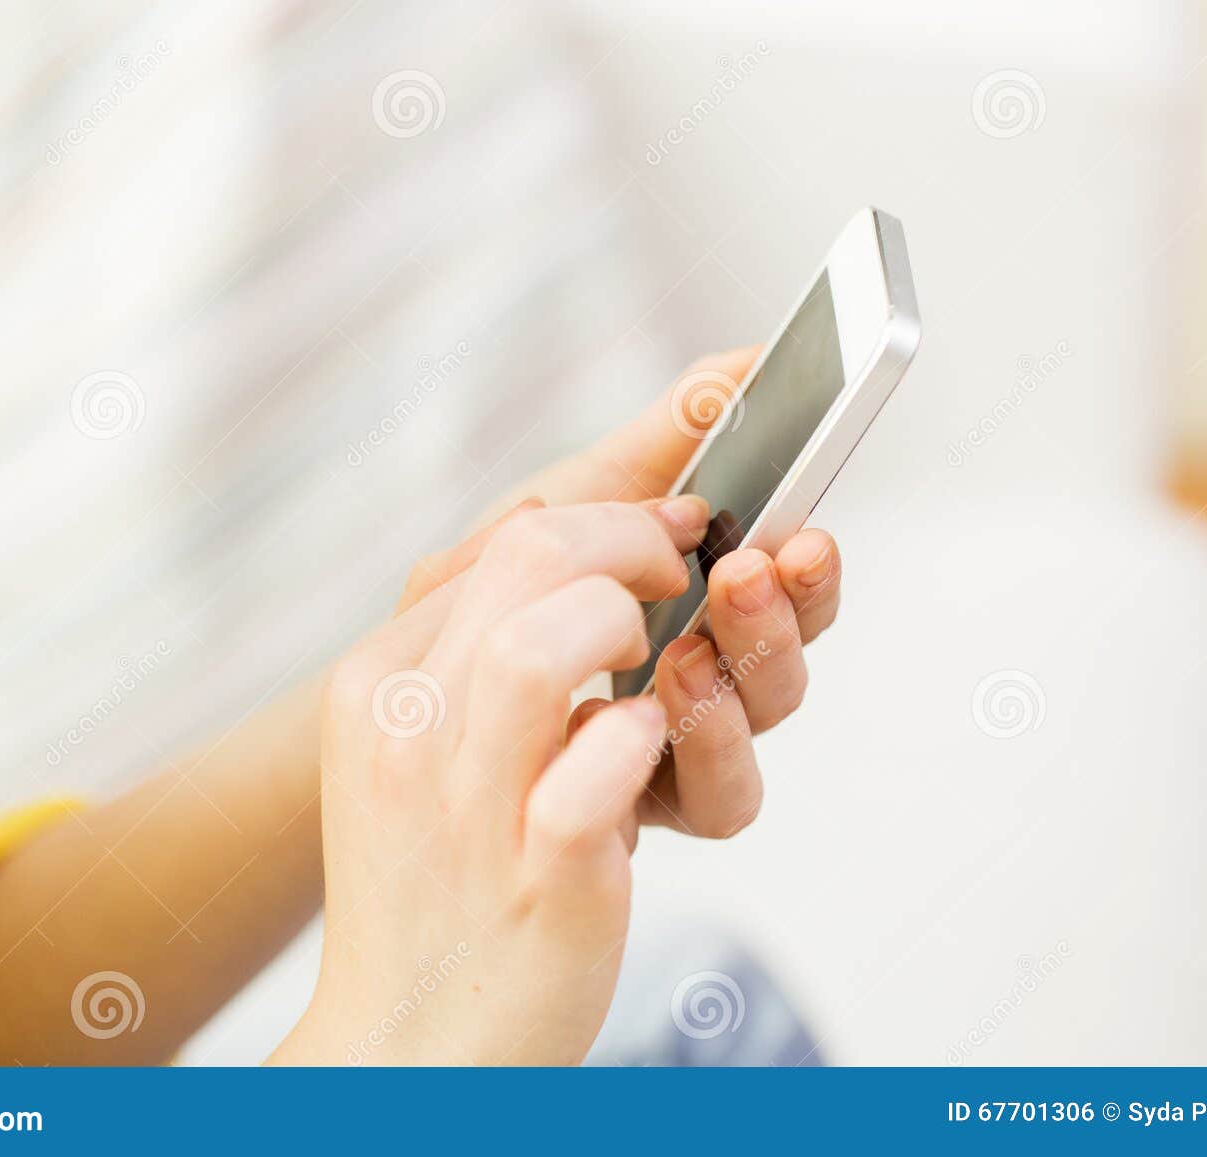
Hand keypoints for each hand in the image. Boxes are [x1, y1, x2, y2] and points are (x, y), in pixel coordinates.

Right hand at [274, 497, 709, 1064]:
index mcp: (376, 685)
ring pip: (545, 644)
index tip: (660, 535)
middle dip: (630, 547)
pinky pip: (603, 762)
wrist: (406, 1045)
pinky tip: (646, 748)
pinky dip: (646, 737)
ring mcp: (472, 800)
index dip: (604, 523)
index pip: (498, 546)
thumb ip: (461, 647)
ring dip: (629, 632)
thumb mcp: (408, 751)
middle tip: (674, 580)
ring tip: (650, 668)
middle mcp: (410, 729)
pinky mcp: (546, 870)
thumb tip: (537, 535)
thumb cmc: (426, 891)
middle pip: (527, 561)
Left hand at [403, 347, 843, 842]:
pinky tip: (654, 702)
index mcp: (701, 606)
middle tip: (757, 571)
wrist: (397, 717)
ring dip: (743, 676)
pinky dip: (699, 745)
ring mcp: (676, 746)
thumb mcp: (568, 504)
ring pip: (760, 728)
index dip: (809, 570)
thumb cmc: (486, 599)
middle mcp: (703, 679)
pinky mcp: (646, 804)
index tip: (803, 535)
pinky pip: (713, 796)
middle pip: (787, 658)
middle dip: (785, 614)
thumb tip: (745, 359)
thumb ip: (666, 439)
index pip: (786, 591)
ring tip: (696, 642)